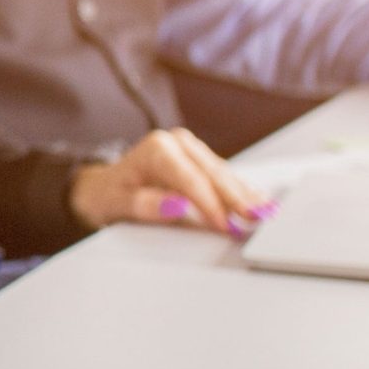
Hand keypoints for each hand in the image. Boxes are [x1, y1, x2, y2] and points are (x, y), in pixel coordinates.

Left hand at [68, 127, 271, 239]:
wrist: (102, 187)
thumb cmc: (108, 196)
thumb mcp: (116, 203)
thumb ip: (145, 205)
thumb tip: (176, 206)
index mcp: (157, 149)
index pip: (191, 179)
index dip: (210, 204)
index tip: (224, 226)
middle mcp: (177, 143)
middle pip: (213, 173)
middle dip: (236, 198)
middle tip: (256, 219)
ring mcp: (191, 150)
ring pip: (223, 173)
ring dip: (244, 194)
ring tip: (266, 213)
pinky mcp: (200, 160)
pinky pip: (223, 176)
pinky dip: (240, 191)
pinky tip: (258, 202)